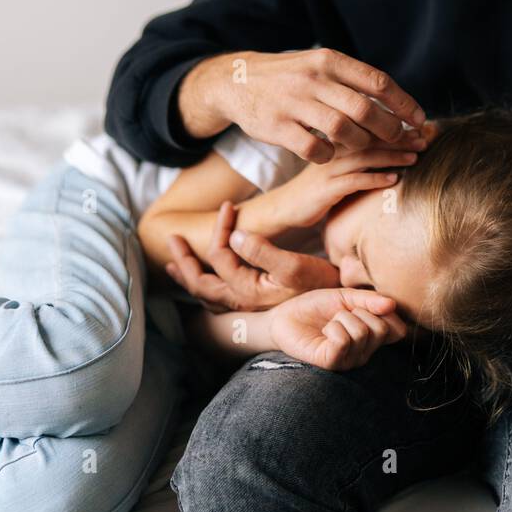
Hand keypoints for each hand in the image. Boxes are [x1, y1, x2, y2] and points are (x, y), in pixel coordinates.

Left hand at [165, 200, 339, 312]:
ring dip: (187, 276)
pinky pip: (217, 298)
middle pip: (199, 283)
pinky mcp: (252, 305)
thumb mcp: (294, 266)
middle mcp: (240, 302)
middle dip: (183, 260)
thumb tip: (234, 235)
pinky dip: (203, 286)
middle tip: (172, 239)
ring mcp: (245, 306)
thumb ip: (262, 251)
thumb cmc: (319, 284)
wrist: (338, 305)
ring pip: (206, 293)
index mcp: (246, 290)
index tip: (229, 205)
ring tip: (173, 264)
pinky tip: (204, 278)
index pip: (220, 255)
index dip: (221, 227)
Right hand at [179, 47, 426, 162]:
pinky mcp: (277, 126)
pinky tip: (330, 154)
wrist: (236, 81)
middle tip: (402, 139)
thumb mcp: (319, 65)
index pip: (377, 81)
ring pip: (342, 129)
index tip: (419, 119)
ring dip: (361, 143)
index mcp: (329, 60)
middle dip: (389, 128)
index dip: (403, 102)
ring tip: (367, 147)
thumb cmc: (289, 77)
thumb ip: (352, 79)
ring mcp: (294, 103)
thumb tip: (397, 98)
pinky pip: (313, 148)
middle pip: (364, 108)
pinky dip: (328, 155)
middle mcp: (313, 79)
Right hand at [250, 144, 422, 235]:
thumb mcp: (338, 166)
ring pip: (364, 157)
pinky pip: (353, 182)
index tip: (421, 129)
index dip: (397, 127)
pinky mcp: (325, 189)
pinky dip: (375, 180)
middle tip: (424, 139)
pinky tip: (393, 180)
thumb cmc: (317, 187)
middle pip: (370, 138)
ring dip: (392, 156)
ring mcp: (328, 169)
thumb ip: (360, 155)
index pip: (370, 127)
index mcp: (337, 140)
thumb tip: (393, 150)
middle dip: (400, 138)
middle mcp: (333, 149)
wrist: (284, 208)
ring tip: (415, 157)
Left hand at [268, 288, 408, 369]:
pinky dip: (333, 328)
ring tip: (330, 323)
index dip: (385, 312)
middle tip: (340, 314)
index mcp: (372, 337)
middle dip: (358, 311)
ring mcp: (349, 360)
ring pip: (362, 333)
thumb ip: (368, 300)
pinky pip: (344, 342)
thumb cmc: (315, 307)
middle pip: (381, 329)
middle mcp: (365, 352)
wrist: (284, 316)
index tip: (363, 306)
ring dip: (342, 318)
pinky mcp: (332, 363)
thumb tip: (392, 303)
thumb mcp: (344, 296)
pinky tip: (324, 331)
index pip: (398, 330)